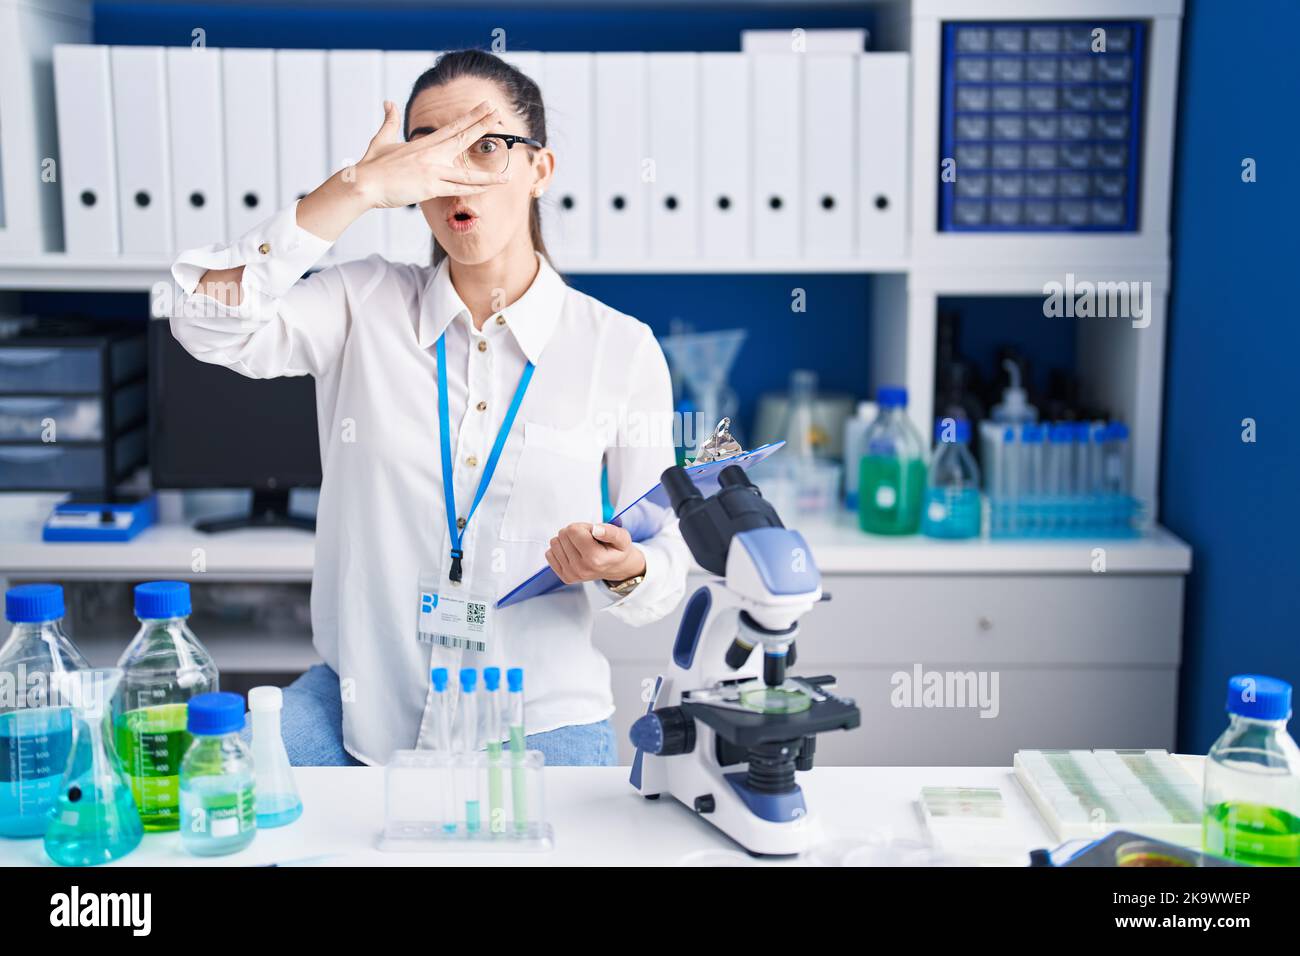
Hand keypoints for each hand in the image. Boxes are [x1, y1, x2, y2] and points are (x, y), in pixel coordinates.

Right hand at [354, 99, 511, 209]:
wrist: (363, 183)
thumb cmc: (371, 165)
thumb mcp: (382, 139)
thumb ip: (389, 121)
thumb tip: (388, 103)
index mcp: (423, 144)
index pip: (453, 127)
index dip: (471, 117)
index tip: (485, 107)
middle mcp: (431, 154)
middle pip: (462, 138)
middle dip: (482, 125)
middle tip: (498, 114)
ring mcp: (432, 171)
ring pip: (467, 173)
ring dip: (489, 175)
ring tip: (507, 175)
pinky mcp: (430, 188)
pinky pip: (457, 190)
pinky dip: (474, 190)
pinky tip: (487, 190)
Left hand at [545, 523, 646, 586]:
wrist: (618, 568)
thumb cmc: (618, 551)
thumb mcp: (622, 538)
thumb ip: (610, 532)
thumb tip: (596, 530)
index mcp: (595, 559)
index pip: (573, 530)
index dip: (584, 526)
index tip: (594, 533)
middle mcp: (581, 569)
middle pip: (563, 534)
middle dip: (575, 532)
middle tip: (589, 540)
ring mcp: (571, 574)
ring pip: (554, 543)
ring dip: (567, 540)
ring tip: (582, 546)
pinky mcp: (564, 577)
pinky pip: (549, 554)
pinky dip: (561, 550)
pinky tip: (574, 553)